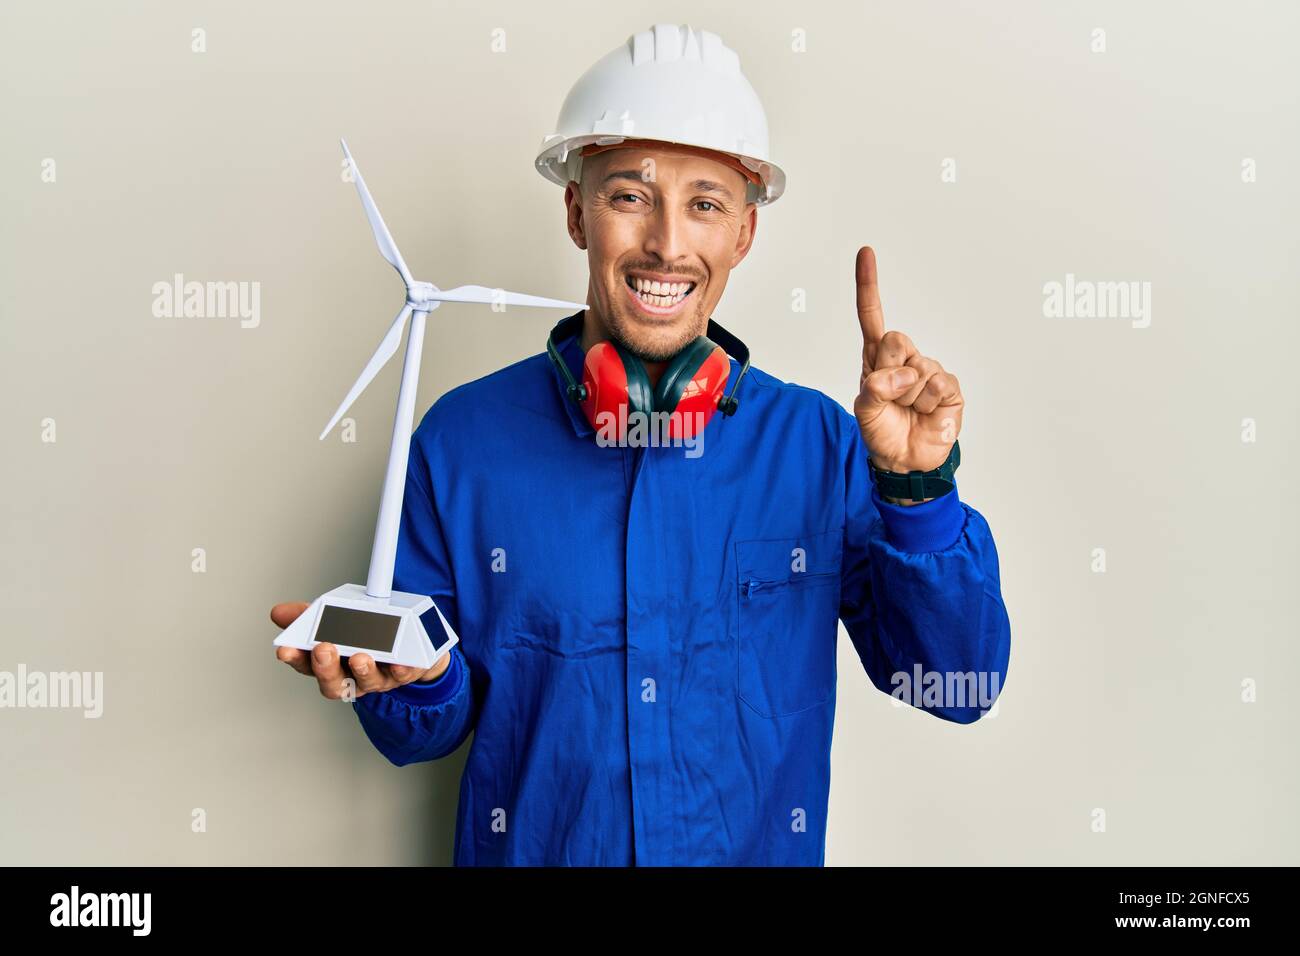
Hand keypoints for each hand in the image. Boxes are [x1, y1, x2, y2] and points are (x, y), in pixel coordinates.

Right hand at [271, 602, 449, 698]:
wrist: (407, 645)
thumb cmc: (364, 637)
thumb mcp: (335, 621)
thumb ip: (309, 615)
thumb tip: (279, 612)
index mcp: (331, 663)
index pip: (306, 665)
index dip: (295, 658)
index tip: (285, 649)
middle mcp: (351, 676)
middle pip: (334, 682)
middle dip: (326, 667)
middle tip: (323, 649)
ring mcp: (377, 678)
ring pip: (367, 682)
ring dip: (362, 670)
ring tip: (359, 657)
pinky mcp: (404, 673)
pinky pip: (402, 675)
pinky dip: (400, 670)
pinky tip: (397, 662)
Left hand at [853, 246, 963, 472]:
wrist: (906, 460)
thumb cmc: (882, 431)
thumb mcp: (865, 411)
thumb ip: (873, 389)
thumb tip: (897, 376)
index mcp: (877, 358)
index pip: (872, 317)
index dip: (868, 286)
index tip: (866, 252)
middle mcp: (903, 358)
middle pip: (896, 340)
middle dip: (890, 371)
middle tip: (892, 396)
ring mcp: (928, 370)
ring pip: (917, 369)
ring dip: (908, 397)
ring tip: (908, 410)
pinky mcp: (949, 387)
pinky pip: (938, 384)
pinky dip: (928, 403)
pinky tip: (927, 412)